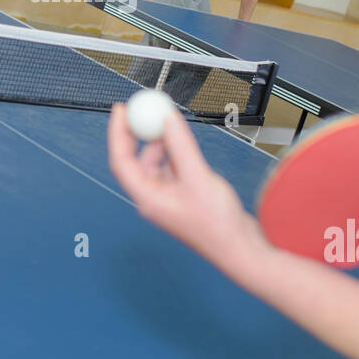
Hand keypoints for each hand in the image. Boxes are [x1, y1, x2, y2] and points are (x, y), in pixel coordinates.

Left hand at [107, 104, 268, 271]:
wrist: (240, 249)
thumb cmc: (218, 226)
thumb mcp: (198, 178)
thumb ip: (181, 146)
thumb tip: (166, 119)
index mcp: (148, 199)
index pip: (122, 161)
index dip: (118, 133)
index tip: (120, 110)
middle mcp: (154, 199)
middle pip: (136, 159)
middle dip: (140, 134)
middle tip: (145, 110)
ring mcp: (169, 198)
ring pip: (157, 162)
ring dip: (163, 143)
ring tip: (175, 128)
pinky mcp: (184, 196)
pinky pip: (173, 168)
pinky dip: (177, 153)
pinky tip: (187, 146)